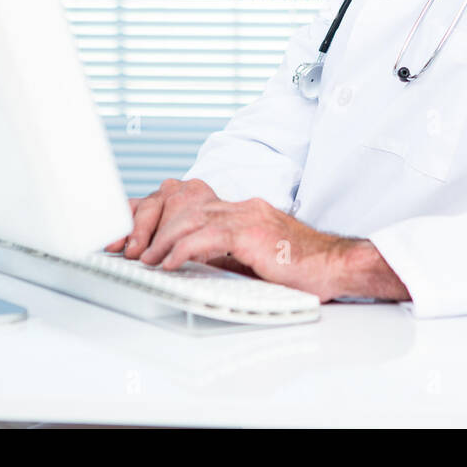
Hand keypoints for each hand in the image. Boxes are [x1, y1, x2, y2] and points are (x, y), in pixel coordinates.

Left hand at [103, 178, 357, 300]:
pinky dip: (181, 250)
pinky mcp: (252, 232)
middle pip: (180, 201)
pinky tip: (169, 263)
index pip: (185, 200)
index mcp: (239, 209)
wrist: (337, 266)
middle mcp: (240, 205)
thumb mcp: (252, 258)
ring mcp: (246, 215)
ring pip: (188, 217)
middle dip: (149, 223)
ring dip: (160, 240)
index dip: (153, 213)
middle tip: (129, 248)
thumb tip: (186, 263)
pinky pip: (206, 236)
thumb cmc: (301, 266)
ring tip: (145, 260)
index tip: (129, 232)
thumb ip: (223, 253)